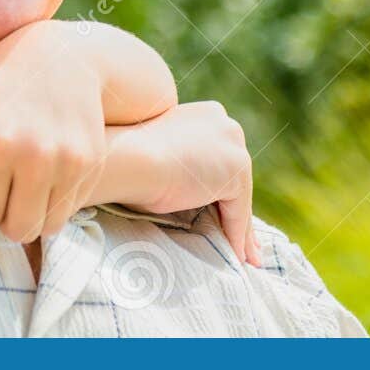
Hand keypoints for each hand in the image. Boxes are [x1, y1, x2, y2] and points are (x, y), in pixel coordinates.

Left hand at [0, 21, 108, 242]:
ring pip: (45, 226)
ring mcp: (67, 159)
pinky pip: (68, 209)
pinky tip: (42, 177)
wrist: (63, 56)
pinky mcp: (90, 162)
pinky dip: (54, 203)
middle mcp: (33, 153)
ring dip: (29, 215)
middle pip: (16, 229)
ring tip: (18, 188)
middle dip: (2, 218)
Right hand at [96, 100, 260, 265]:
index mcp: (203, 114)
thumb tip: (180, 192)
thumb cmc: (127, 159)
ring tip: (242, 253)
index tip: (217, 207)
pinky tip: (237, 255)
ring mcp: (233, 145)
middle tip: (237, 236)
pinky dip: (238, 235)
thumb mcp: (157, 157)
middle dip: (234, 206)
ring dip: (239, 226)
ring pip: (239, 195)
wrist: (128, 157)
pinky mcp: (236, 171)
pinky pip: (239, 211)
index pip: (217, 157)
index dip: (217, 185)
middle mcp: (224, 122)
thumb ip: (177, 166)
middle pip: (232, 174)